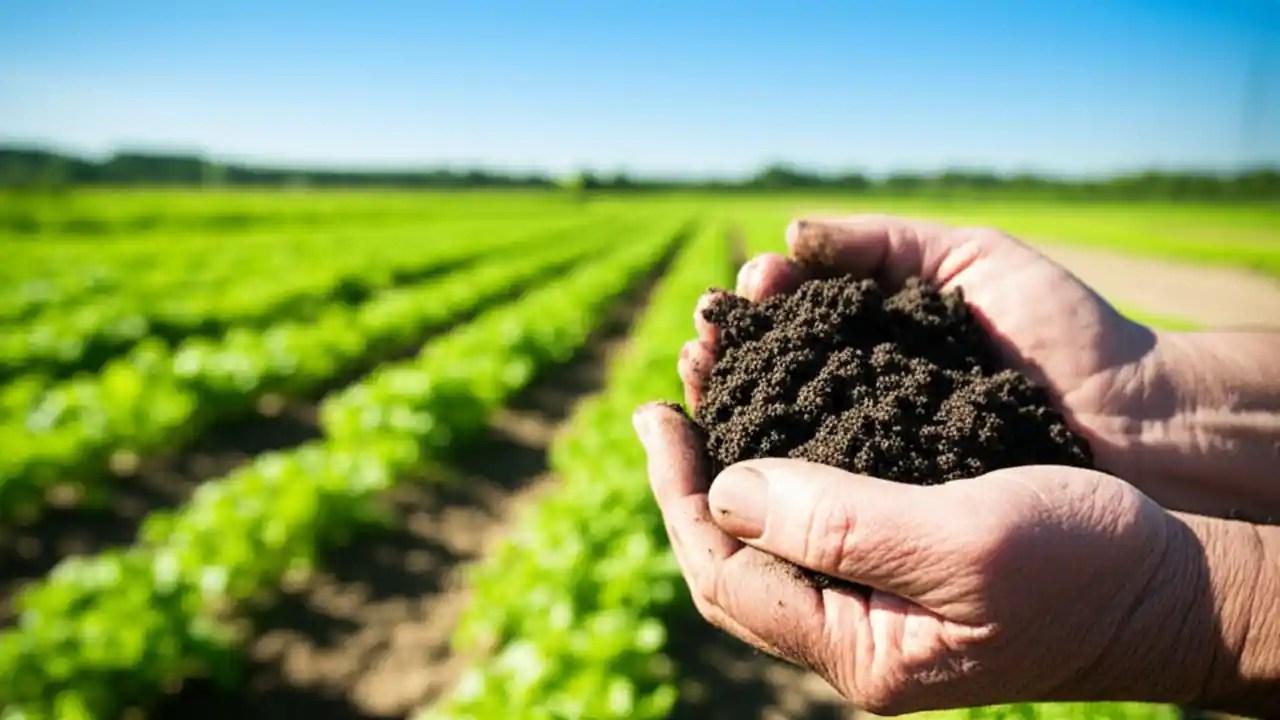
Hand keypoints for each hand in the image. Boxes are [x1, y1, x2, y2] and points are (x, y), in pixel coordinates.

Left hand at [633, 403, 1279, 715]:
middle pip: (732, 560)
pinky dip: (782, 468)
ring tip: (710, 392)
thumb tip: (727, 491)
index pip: (725, 573)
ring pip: (769, 537)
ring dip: (730, 464)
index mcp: (858, 649)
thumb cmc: (1086, 564)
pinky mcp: (903, 570)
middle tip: (668, 397)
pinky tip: (780, 420)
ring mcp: (877, 606)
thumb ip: (842, 523)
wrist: (1174, 587)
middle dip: (689, 477)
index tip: (655, 412)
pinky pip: (815, 522)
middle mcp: (854, 635)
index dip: (676, 492)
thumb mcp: (967, 542)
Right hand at [679, 215, 1279, 516]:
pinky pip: (821, 493)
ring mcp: (876, 460)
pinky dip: (776, 473)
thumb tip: (788, 237)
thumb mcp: (971, 261)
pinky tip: (744, 455)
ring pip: (780, 439)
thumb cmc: (1065, 333)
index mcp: (876, 342)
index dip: (754, 312)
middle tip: (701, 347)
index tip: (736, 297)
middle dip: (728, 362)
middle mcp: (865, 401)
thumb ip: (883, 243)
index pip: (791, 324)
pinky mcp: (893, 510)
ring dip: (734, 413)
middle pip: (771, 382)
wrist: (1143, 421)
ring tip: (703, 382)